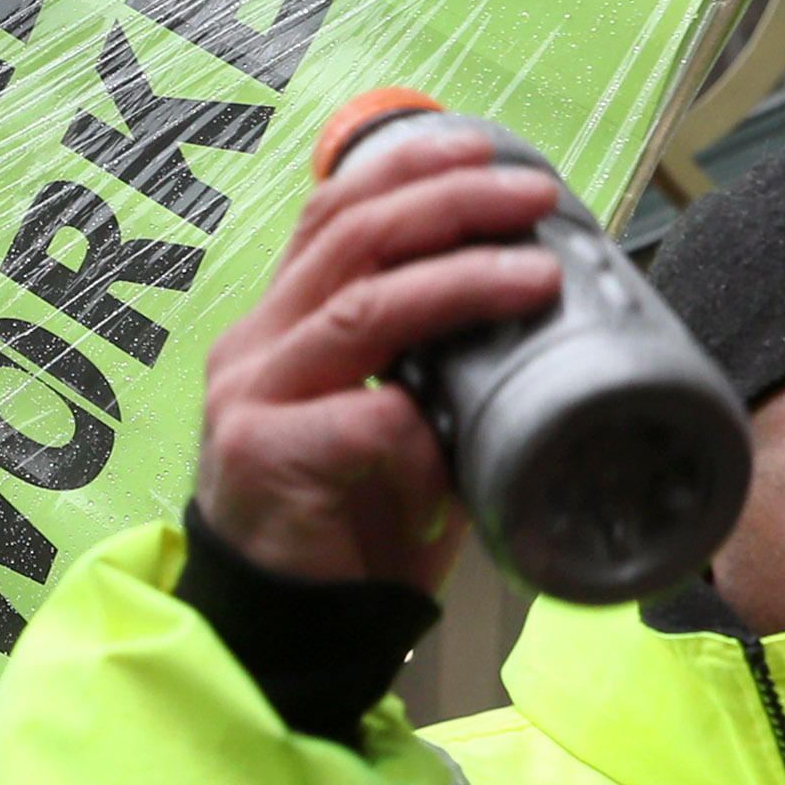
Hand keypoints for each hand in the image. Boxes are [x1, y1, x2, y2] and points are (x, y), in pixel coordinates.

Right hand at [193, 119, 561, 590]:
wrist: (280, 637)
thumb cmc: (346, 529)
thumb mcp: (391, 426)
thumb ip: (430, 366)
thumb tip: (535, 306)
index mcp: (281, 323)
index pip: (336, 214)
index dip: (410, 170)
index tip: (483, 147)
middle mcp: (255, 345)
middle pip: (351, 235)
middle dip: (449, 200)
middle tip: (529, 194)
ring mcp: (250, 397)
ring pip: (363, 309)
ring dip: (459, 282)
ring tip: (533, 275)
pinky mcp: (261, 456)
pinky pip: (370, 420)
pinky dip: (426, 438)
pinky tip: (448, 472)